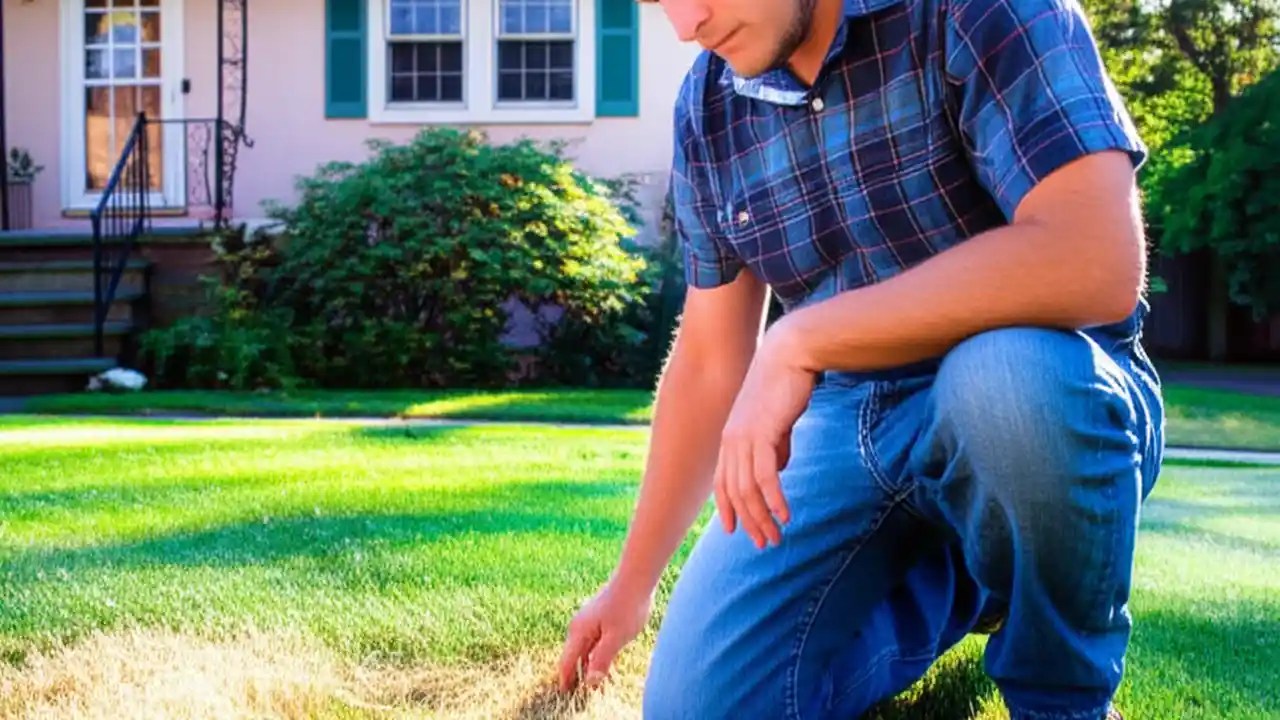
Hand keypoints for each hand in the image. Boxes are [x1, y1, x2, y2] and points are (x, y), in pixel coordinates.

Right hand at [557, 578, 652, 691]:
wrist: (635, 578)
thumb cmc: (627, 606)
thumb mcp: (616, 637)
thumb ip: (602, 659)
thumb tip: (590, 681)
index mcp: (579, 631)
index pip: (567, 661)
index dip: (566, 678)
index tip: (565, 692)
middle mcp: (579, 626)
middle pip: (574, 655)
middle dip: (576, 673)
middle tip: (578, 691)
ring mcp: (588, 620)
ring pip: (584, 648)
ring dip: (587, 664)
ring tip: (592, 680)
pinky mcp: (598, 617)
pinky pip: (593, 640)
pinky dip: (595, 653)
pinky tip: (604, 661)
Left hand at [715, 322, 815, 548]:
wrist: (789, 355)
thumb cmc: (784, 387)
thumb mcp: (775, 423)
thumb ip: (775, 446)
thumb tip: (779, 468)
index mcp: (730, 438)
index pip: (722, 482)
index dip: (727, 508)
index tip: (734, 532)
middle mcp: (731, 441)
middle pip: (735, 492)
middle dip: (749, 521)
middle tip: (766, 543)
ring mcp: (744, 437)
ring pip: (748, 489)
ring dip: (763, 517)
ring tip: (777, 537)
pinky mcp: (762, 433)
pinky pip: (765, 476)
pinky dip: (774, 499)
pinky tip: (785, 514)